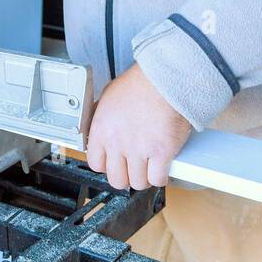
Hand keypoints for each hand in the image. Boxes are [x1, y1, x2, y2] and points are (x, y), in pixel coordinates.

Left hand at [86, 63, 191, 189]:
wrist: (164, 80)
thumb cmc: (141, 83)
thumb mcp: (109, 96)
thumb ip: (103, 116)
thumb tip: (103, 126)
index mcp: (102, 130)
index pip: (96, 164)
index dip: (108, 165)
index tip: (116, 162)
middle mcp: (117, 143)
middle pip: (116, 179)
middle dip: (126, 175)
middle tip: (134, 167)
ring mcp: (139, 150)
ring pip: (137, 182)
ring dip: (145, 176)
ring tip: (150, 166)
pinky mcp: (161, 152)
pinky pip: (157, 179)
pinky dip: (160, 176)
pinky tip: (162, 167)